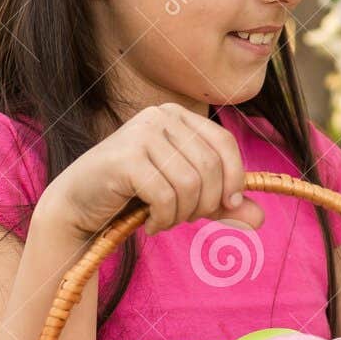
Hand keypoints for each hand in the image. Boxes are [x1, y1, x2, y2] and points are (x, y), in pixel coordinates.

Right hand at [41, 103, 265, 239]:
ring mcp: (140, 133)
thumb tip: (261, 218)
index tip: (227, 205)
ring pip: (190, 184)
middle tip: (186, 218)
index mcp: (177, 115)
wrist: (78, 204)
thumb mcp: (186, 197)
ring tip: (166, 220)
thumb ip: (222, 204)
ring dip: (182, 214)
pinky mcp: (125, 158)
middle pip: (210, 166)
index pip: (225, 143)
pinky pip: (165, 195)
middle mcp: (159, 116)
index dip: (234, 179)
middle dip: (206, 203)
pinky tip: (151, 224)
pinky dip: (164, 219)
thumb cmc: (134, 196)